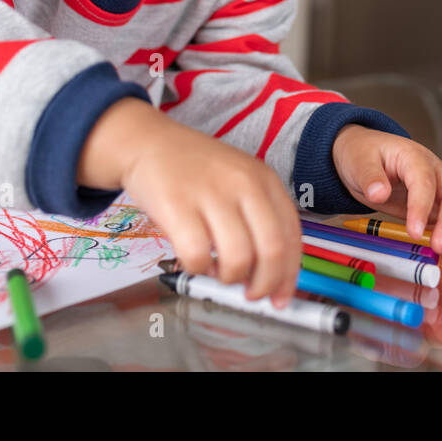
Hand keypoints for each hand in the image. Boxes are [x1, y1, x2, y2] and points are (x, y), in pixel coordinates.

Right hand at [96, 101, 302, 307]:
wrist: (149, 143)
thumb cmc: (195, 170)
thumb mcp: (238, 180)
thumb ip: (257, 218)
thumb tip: (268, 274)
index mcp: (264, 179)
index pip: (291, 234)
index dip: (289, 274)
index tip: (280, 297)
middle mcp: (243, 183)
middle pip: (272, 250)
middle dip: (264, 284)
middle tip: (251, 295)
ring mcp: (211, 193)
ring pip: (238, 259)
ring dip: (229, 278)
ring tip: (216, 271)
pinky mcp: (177, 205)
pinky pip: (198, 256)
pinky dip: (198, 269)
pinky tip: (194, 259)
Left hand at [331, 125, 441, 260]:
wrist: (366, 153)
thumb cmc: (364, 155)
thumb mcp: (359, 161)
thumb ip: (369, 176)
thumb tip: (378, 193)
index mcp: (413, 157)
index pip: (424, 181)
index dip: (421, 207)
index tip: (414, 231)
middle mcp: (434, 170)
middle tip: (438, 247)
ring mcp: (441, 186)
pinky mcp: (441, 201)